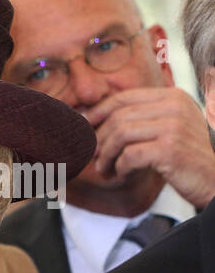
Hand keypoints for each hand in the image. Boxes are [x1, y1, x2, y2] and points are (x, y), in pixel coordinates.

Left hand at [84, 87, 214, 209]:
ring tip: (104, 169)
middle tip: (94, 157)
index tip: (85, 126)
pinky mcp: (170, 149)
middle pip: (119, 117)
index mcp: (173, 97)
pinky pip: (129, 156)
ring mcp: (174, 127)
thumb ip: (142, 119)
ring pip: (120, 135)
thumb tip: (93, 118)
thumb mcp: (169, 128)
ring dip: (106, 156)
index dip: (99, 112)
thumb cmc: (186, 157)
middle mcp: (175, 107)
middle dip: (100, 139)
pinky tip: (122, 175)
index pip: (125, 98)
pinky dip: (119, 168)